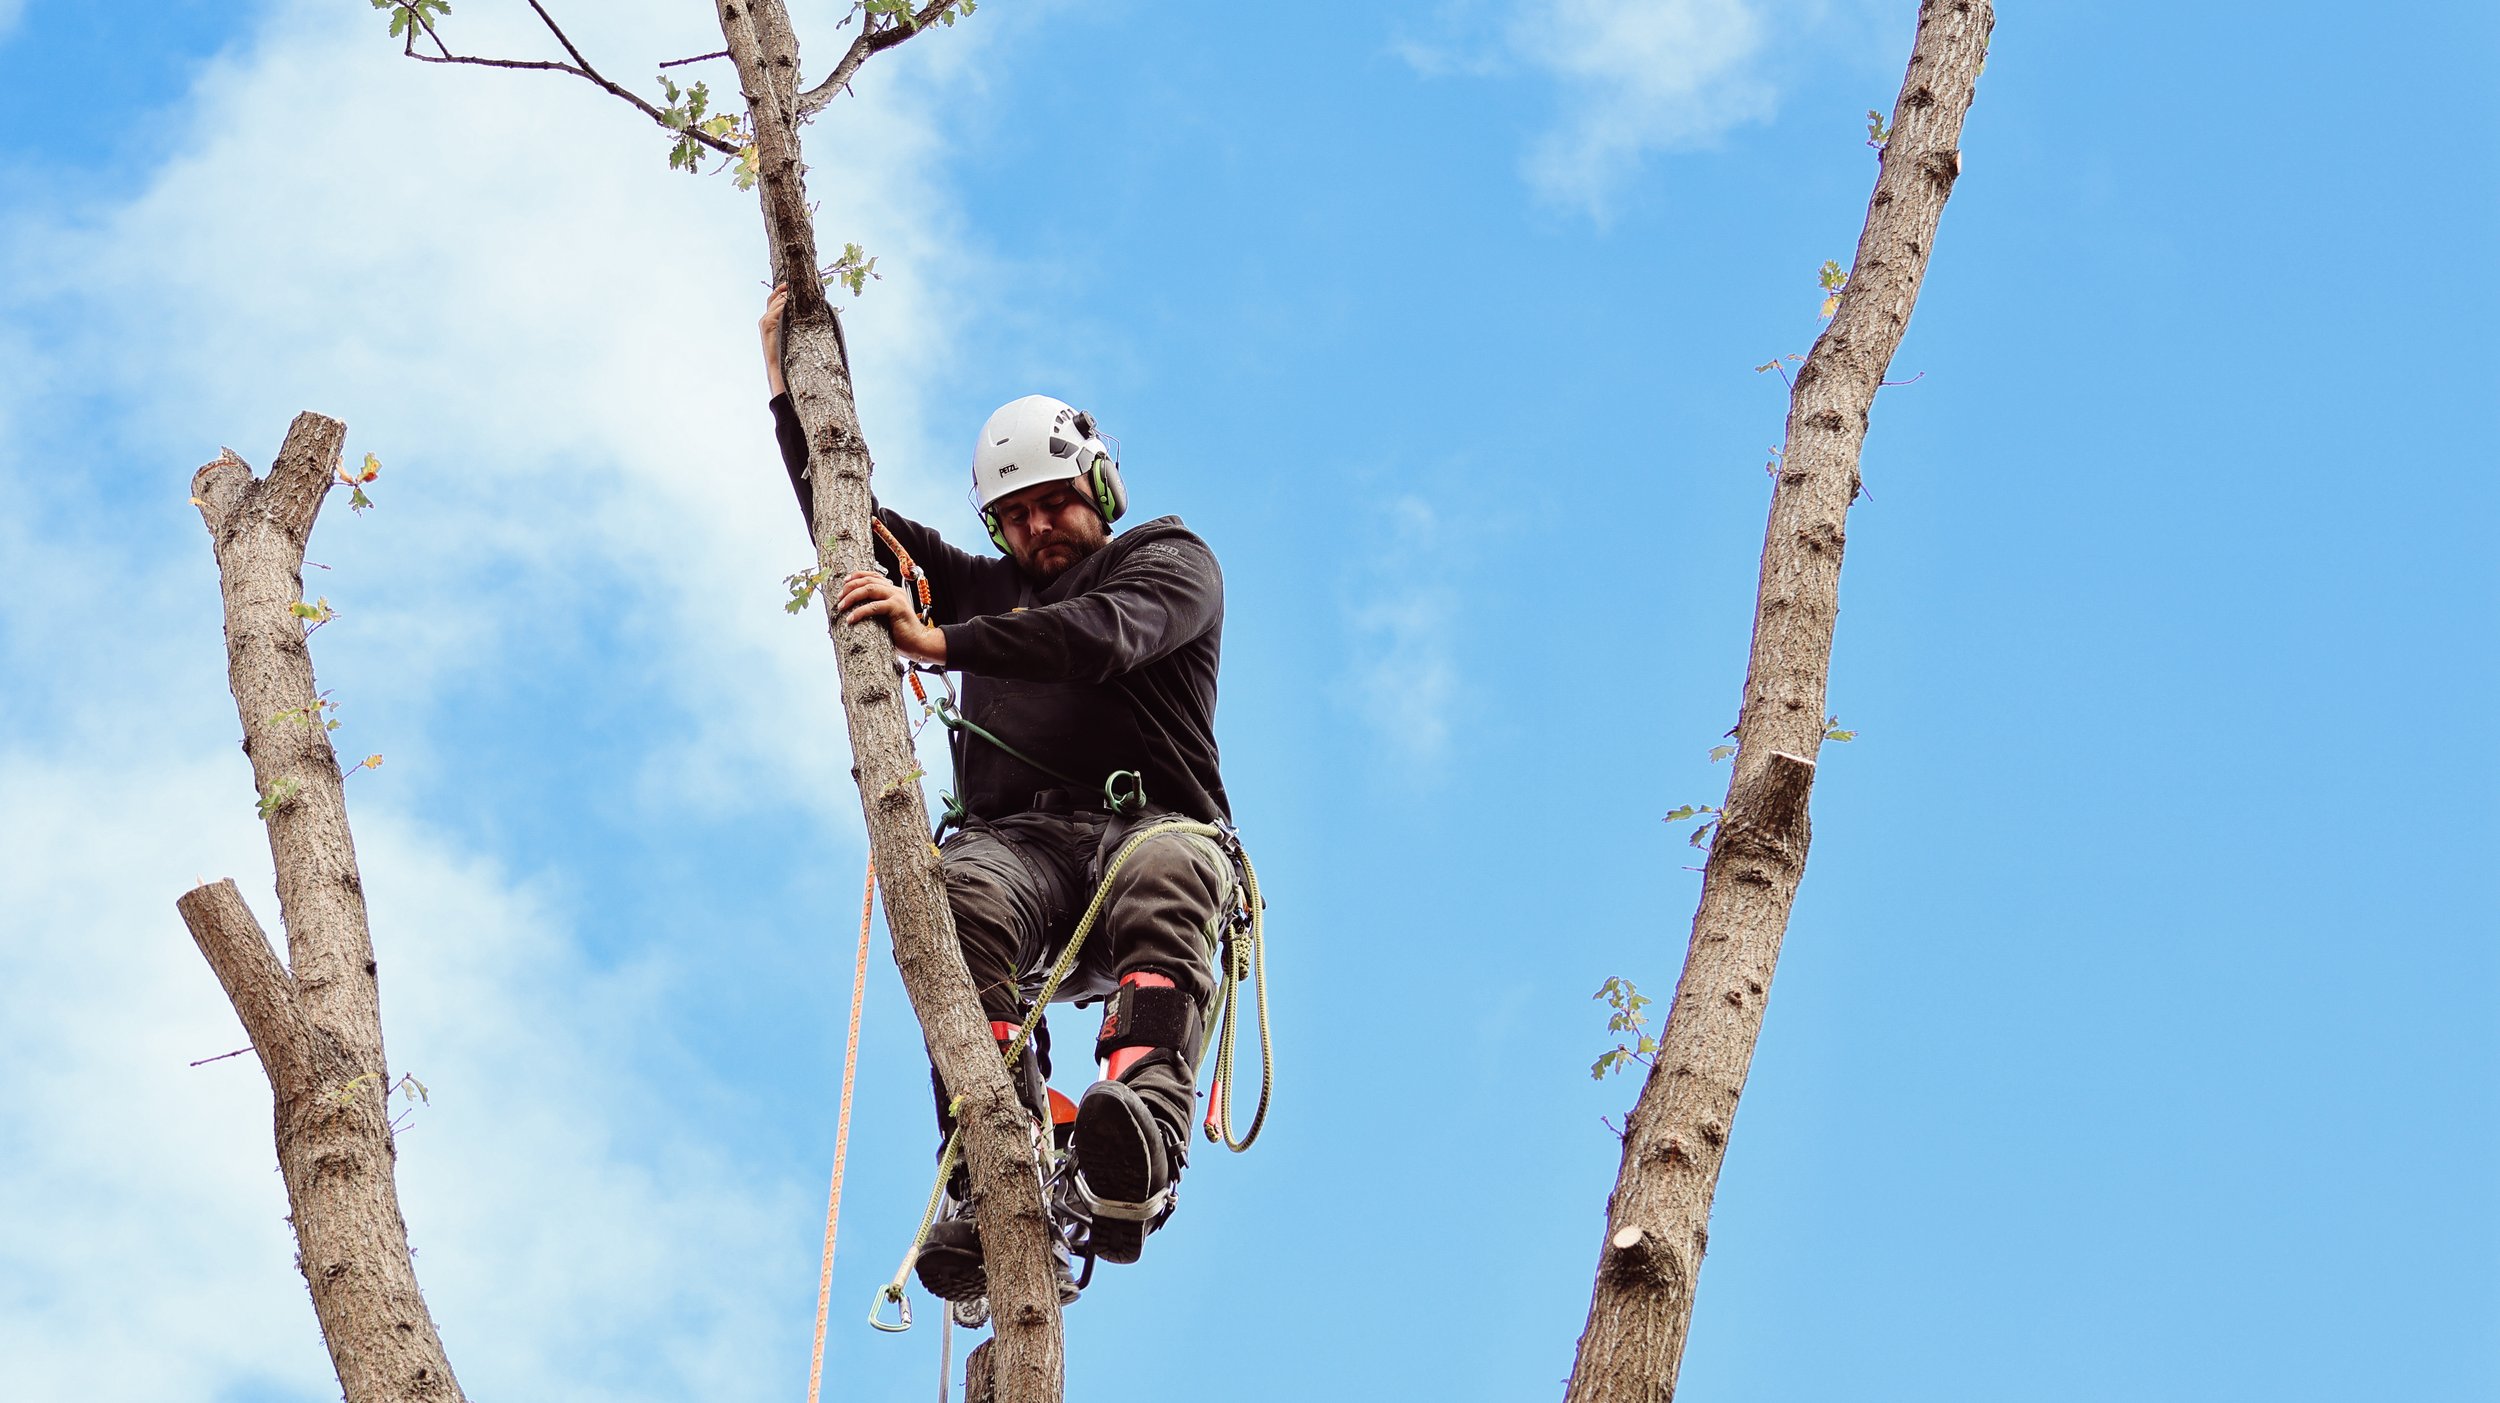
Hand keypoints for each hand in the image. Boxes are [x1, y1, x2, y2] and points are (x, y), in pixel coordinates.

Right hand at [760, 282, 789, 396]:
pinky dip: (783, 303)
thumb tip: (811, 316)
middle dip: (784, 288)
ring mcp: (765, 322)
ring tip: (796, 289)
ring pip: (775, 302)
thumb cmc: (788, 357)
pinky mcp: (767, 325)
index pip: (775, 300)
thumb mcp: (792, 337)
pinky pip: (776, 310)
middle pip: (774, 297)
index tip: (794, 285)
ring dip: (786, 294)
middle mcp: (766, 319)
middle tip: (796, 282)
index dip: (783, 291)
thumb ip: (796, 325)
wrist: (778, 370)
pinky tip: (792, 299)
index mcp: (771, 321)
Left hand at [835, 570, 945, 663]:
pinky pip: (874, 606)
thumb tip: (852, 610)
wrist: (919, 643)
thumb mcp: (885, 618)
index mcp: (892, 591)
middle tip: (839, 598)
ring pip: (869, 589)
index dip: (857, 576)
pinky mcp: (897, 607)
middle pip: (868, 580)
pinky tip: (851, 618)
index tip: (844, 582)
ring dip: (852, 596)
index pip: (873, 576)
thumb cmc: (901, 634)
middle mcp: (895, 591)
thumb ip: (875, 610)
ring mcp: (897, 598)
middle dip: (850, 587)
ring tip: (841, 606)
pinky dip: (860, 611)